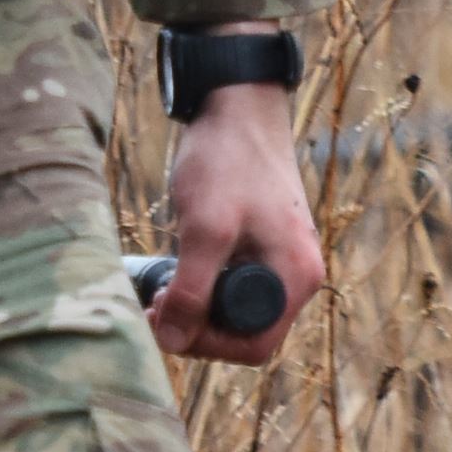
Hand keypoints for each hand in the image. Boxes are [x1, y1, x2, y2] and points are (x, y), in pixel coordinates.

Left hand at [153, 63, 322, 365]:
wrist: (237, 106)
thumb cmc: (227, 161)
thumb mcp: (205, 228)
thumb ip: (191, 290)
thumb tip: (171, 343)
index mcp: (295, 277)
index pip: (253, 345)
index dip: (204, 343)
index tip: (166, 320)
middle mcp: (295, 275)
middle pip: (244, 332)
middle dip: (197, 327)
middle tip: (156, 304)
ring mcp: (279, 260)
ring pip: (234, 310)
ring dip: (197, 307)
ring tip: (162, 287)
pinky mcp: (261, 246)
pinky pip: (232, 285)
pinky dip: (202, 285)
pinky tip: (176, 268)